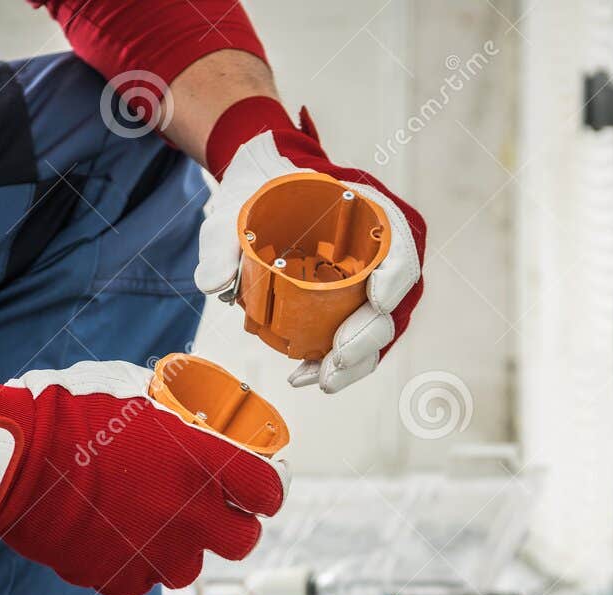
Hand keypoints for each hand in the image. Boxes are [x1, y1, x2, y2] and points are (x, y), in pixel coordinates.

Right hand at [0, 361, 285, 594]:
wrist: (11, 459)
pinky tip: (115, 534)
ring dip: (181, 546)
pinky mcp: (121, 578)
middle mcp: (188, 515)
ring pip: (191, 565)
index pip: (267, 491)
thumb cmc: (68, 416)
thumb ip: (176, 415)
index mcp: (201, 463)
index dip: (266, 490)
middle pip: (243, 539)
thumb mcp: (134, 395)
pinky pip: (144, 578)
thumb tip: (195, 417)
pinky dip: (136, 561)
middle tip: (214, 510)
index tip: (259, 488)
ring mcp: (156, 552)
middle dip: (233, 525)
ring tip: (153, 522)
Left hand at [196, 102, 425, 392]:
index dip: (396, 275)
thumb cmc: (259, 197)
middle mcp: (375, 254)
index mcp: (366, 214)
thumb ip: (221, 240)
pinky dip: (333, 365)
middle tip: (337, 358)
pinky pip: (350, 344)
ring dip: (354, 362)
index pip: (398, 245)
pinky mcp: (346, 313)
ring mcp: (364, 287)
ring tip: (323, 379)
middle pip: (392, 301)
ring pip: (375, 332)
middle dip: (368, 336)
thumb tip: (215, 284)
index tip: (377, 300)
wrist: (260, 203)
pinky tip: (305, 376)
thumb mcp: (234, 208)